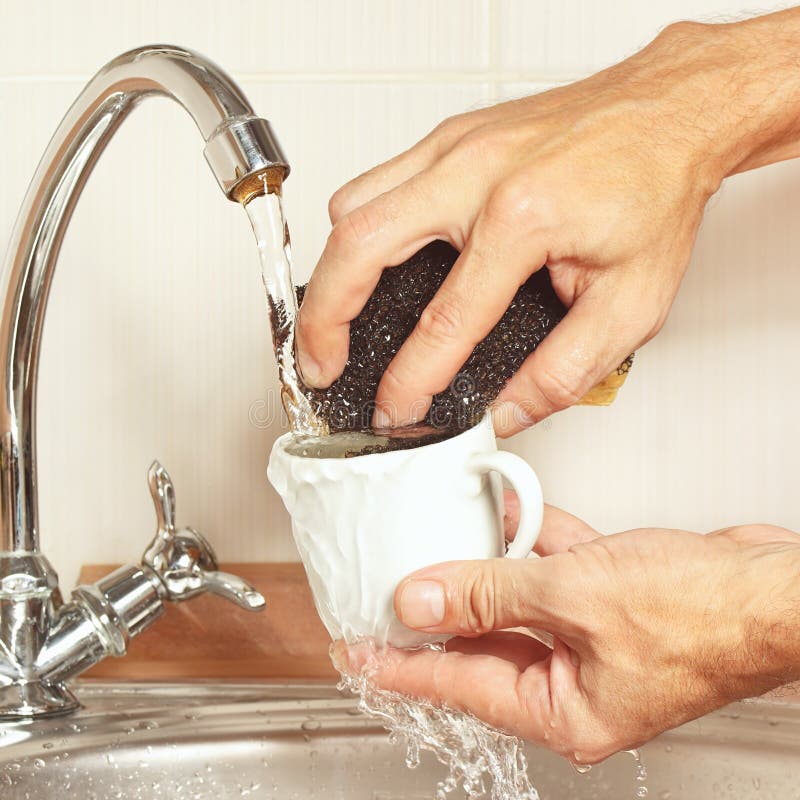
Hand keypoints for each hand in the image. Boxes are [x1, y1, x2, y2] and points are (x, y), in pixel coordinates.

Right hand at [296, 13, 799, 435]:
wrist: (669, 114)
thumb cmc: (654, 190)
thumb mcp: (633, 302)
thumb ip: (565, 370)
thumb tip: (507, 411)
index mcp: (524, 217)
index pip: (445, 320)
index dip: (411, 380)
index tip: (398, 410)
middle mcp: (476, 172)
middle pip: (359, 246)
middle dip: (324, 319)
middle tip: (319, 365)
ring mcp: (455, 146)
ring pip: (353, 208)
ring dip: (334, 272)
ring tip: (334, 322)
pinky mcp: (449, 137)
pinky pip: (375, 184)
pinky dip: (357, 231)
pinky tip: (368, 263)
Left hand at [339, 499, 799, 763]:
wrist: (778, 588)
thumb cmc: (702, 614)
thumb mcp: (572, 597)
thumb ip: (488, 596)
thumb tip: (422, 600)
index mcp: (562, 709)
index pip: (456, 685)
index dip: (399, 665)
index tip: (356, 652)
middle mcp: (574, 682)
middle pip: (481, 644)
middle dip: (436, 610)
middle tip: (384, 592)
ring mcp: (593, 640)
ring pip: (518, 602)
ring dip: (485, 566)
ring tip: (439, 541)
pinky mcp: (612, 602)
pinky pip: (555, 573)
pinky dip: (533, 543)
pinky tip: (508, 512)